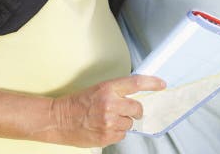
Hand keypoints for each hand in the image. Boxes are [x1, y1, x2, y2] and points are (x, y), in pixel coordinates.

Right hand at [50, 74, 164, 146]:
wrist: (58, 120)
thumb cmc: (76, 104)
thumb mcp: (98, 89)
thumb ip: (117, 91)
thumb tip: (136, 95)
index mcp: (108, 88)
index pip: (137, 83)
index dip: (152, 83)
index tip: (161, 84)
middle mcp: (110, 104)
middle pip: (138, 107)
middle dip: (134, 110)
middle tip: (124, 110)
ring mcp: (109, 121)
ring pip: (130, 123)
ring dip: (123, 122)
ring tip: (107, 119)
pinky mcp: (106, 136)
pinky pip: (122, 135)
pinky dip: (116, 132)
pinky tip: (103, 128)